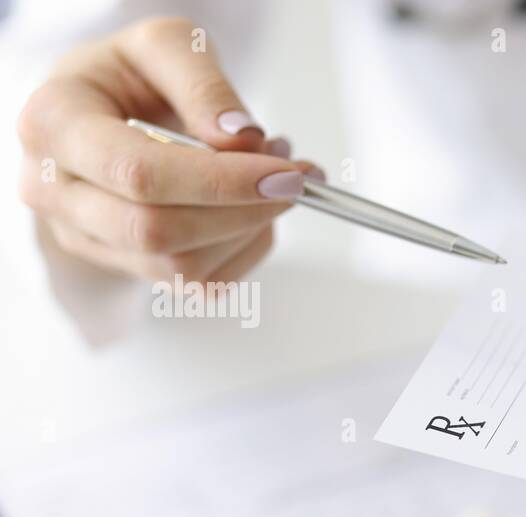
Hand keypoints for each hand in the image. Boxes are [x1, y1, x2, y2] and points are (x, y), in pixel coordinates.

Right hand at [17, 17, 317, 283]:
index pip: (140, 174)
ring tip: (271, 180)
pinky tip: (251, 208)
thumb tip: (244, 140)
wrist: (106, 112)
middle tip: (293, 177)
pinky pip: (199, 282)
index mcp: (54, 124)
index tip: (285, 174)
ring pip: (183, 267)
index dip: (221, 181)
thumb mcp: (165, 47)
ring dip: (249, 229)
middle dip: (242, 211)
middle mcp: (55, 191)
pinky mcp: (124, 267)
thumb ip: (204, 86)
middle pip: (159, 232)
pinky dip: (244, 248)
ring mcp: (86, 238)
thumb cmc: (131, 76)